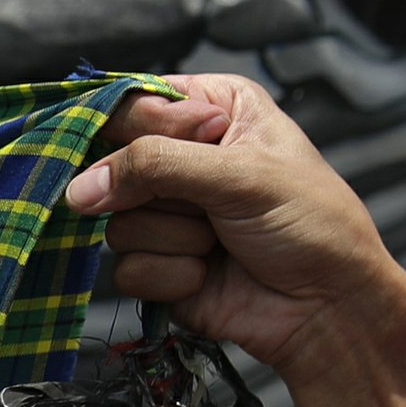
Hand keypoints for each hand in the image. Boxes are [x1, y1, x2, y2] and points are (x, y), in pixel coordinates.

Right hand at [67, 75, 405, 386]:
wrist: (325, 304)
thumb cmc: (310, 222)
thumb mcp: (242, 176)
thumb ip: (157, 166)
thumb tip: (80, 186)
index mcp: (217, 109)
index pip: (137, 102)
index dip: (144, 129)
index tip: (190, 147)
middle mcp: (187, 155)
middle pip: (113, 163)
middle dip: (160, 193)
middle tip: (206, 205)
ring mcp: (169, 210)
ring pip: (116, 221)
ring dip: (175, 238)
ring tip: (221, 239)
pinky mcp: (159, 261)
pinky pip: (126, 267)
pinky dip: (172, 274)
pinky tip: (210, 273)